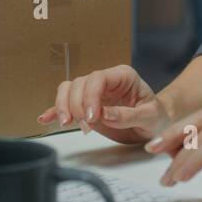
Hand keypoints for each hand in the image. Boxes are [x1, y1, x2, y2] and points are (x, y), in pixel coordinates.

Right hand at [37, 65, 172, 144]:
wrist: (154, 124)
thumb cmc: (156, 116)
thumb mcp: (149, 117)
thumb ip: (128, 116)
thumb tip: (105, 115)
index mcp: (122, 76)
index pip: (97, 78)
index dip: (90, 97)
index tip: (91, 117)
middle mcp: (105, 81)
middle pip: (79, 84)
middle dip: (76, 105)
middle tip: (84, 126)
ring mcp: (94, 92)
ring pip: (68, 90)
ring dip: (63, 107)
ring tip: (68, 124)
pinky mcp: (86, 105)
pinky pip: (66, 103)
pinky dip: (55, 110)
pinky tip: (45, 118)